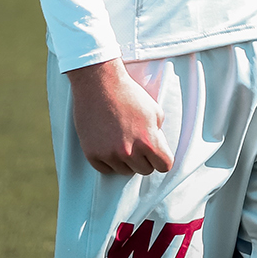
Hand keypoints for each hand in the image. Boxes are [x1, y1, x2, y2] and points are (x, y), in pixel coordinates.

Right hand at [66, 58, 172, 175]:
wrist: (100, 86)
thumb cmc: (130, 96)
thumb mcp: (155, 111)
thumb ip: (158, 134)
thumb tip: (157, 149)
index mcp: (148, 142)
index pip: (164, 166)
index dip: (163, 159)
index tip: (158, 153)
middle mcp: (129, 152)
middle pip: (145, 170)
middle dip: (145, 159)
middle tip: (139, 143)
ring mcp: (109, 155)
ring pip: (125, 171)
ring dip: (127, 160)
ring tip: (123, 140)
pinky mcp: (92, 155)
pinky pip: (106, 169)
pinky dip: (109, 161)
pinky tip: (109, 144)